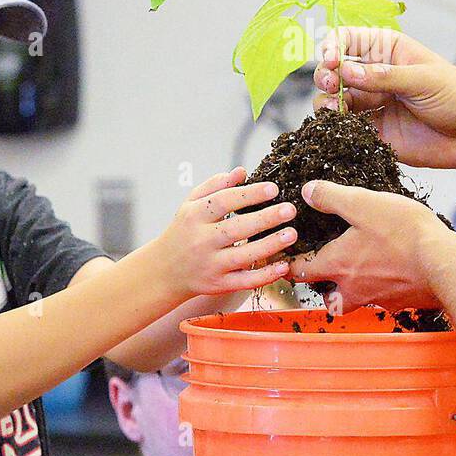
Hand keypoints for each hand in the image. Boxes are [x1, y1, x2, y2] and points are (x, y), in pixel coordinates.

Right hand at [159, 168, 296, 297]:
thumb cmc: (183, 231)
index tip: (273, 189)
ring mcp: (210, 264)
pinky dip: (265, 275)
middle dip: (265, 219)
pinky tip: (283, 265)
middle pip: (236, 228)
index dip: (249, 194)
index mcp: (195, 216)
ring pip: (243, 256)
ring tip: (291, 234)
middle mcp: (201, 240)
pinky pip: (245, 281)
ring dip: (270, 245)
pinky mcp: (218, 284)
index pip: (224, 201)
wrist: (164, 271)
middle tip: (290, 209)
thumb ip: (216, 186)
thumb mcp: (191, 204)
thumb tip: (242, 171)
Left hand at [287, 179, 453, 311]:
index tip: (290, 258)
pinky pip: (385, 301)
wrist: (445, 265)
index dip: (292, 263)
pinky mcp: (402, 303)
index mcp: (337, 265)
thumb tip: (308, 191)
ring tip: (364, 270)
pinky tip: (396, 272)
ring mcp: (379, 300)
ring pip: (356, 302)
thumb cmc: (403, 233)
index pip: (301, 271)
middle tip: (329, 269)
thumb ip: (331, 197)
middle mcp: (353, 289)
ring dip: (354, 290)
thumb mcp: (363, 203)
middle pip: (328, 297)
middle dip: (324, 286)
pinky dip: (384, 289)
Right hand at [312, 27, 455, 171]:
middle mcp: (375, 73)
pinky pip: (345, 125)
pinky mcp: (372, 129)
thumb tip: (346, 71)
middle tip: (330, 84)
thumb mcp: (424, 80)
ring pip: (335, 97)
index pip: (349, 39)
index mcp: (388, 49)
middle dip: (325, 74)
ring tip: (334, 109)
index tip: (331, 60)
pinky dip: (336, 125)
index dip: (333, 46)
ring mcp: (372, 101)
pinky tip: (341, 126)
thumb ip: (385, 77)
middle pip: (335, 69)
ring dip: (327, 101)